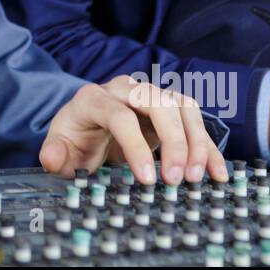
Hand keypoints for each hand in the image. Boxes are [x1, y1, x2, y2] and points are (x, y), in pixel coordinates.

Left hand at [39, 75, 228, 185]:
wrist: (88, 129)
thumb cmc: (74, 141)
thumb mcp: (60, 150)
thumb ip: (55, 155)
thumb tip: (53, 157)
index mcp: (93, 98)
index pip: (118, 115)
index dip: (135, 146)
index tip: (146, 180)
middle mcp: (124, 89)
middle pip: (156, 102)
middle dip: (172, 141)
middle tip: (177, 179)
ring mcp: (149, 94)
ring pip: (180, 105)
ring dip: (194, 140)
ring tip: (197, 177)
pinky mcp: (169, 108)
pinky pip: (194, 119)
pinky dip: (208, 145)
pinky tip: (217, 171)